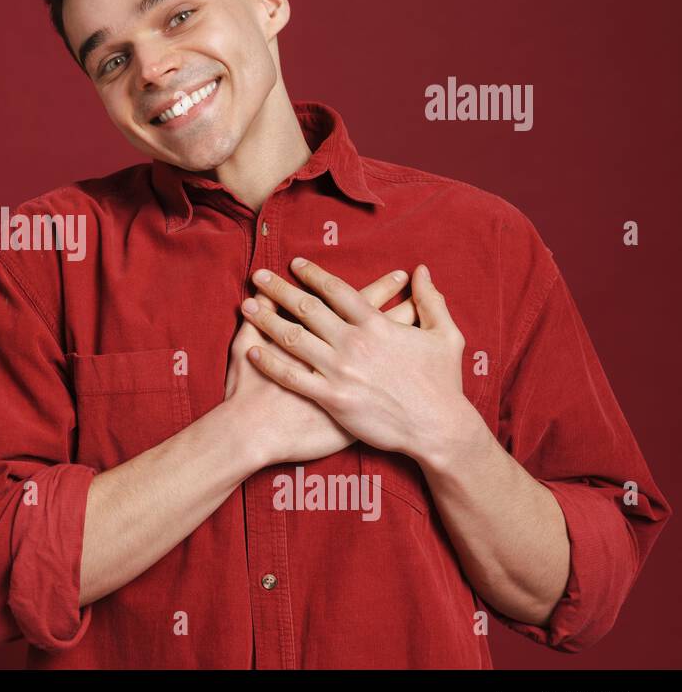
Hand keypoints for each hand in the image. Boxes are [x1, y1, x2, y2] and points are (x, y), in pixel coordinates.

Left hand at [242, 259, 474, 460]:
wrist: (438, 428)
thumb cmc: (443, 383)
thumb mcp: (446, 336)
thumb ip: (431, 301)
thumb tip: (423, 271)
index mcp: (377, 325)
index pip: (337, 290)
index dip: (313, 274)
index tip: (295, 263)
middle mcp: (354, 343)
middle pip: (307, 307)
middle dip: (279, 288)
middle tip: (258, 275)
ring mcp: (340, 371)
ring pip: (293, 337)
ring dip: (266, 319)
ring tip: (246, 305)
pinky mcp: (332, 398)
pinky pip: (293, 377)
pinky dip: (270, 362)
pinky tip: (252, 349)